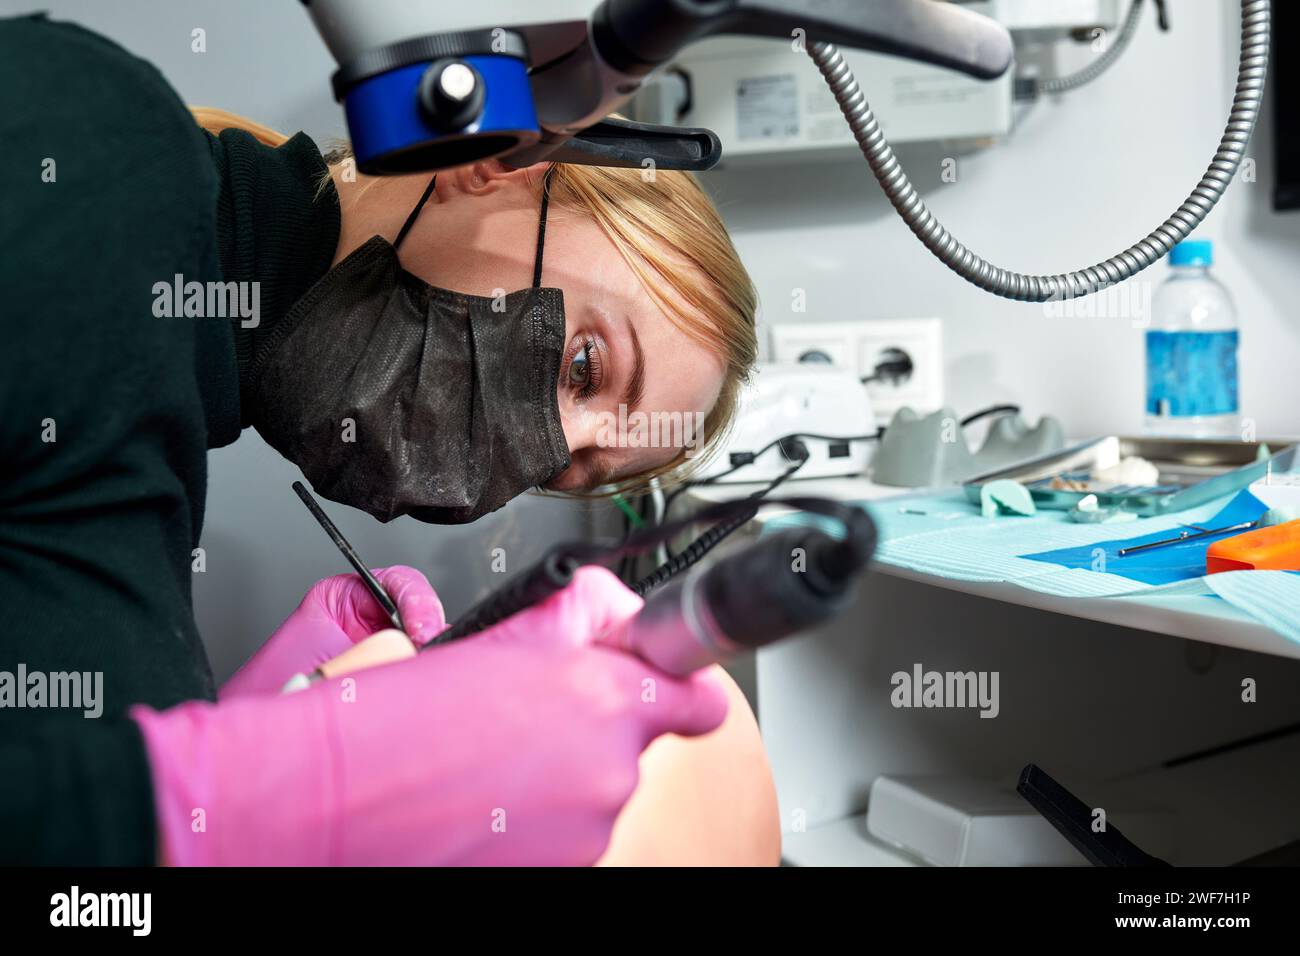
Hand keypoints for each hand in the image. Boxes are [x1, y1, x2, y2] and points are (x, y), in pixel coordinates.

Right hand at [131, 567, 727, 865]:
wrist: (312, 807)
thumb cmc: (381, 724)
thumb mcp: (484, 638)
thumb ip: (566, 618)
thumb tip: (601, 614)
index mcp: (599, 699)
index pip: (696, 696)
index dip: (673, 682)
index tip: (654, 677)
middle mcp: (605, 774)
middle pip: (632, 742)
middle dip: (589, 725)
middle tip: (520, 715)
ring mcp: (582, 836)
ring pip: (594, 791)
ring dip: (556, 775)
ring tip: (481, 762)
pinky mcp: (552, 878)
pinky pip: (562, 836)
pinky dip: (531, 821)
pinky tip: (475, 803)